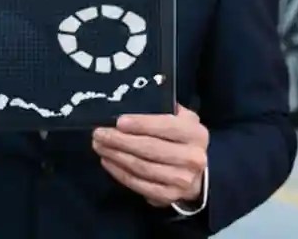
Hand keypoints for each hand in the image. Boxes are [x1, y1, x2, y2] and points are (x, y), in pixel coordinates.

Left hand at [92, 103, 208, 207]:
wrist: (198, 174)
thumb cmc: (183, 140)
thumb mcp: (183, 120)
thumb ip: (166, 110)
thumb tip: (133, 100)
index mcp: (196, 134)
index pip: (167, 126)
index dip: (141, 124)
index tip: (118, 121)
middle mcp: (192, 158)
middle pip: (150, 148)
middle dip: (120, 140)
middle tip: (99, 133)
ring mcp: (181, 180)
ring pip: (141, 167)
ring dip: (115, 156)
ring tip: (99, 146)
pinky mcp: (168, 196)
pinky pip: (138, 184)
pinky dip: (119, 173)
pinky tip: (108, 161)